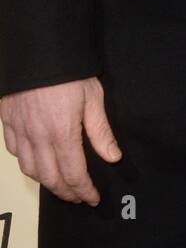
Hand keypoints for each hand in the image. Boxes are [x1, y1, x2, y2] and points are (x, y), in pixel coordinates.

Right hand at [0, 77, 121, 204]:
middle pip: (50, 178)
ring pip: (29, 169)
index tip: (93, 198)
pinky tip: (37, 161)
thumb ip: (101, 131)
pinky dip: (27, 163)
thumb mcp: (93, 97)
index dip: (84, 190)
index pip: (73, 174)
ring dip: (46, 182)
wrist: (39, 49)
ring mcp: (20, 131)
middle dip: (66, 192)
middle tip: (78, 196)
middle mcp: (38, 137)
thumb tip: (113, 157)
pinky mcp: (8, 122)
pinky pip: (15, 152)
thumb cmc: (70, 72)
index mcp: (62, 133)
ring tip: (60, 184)